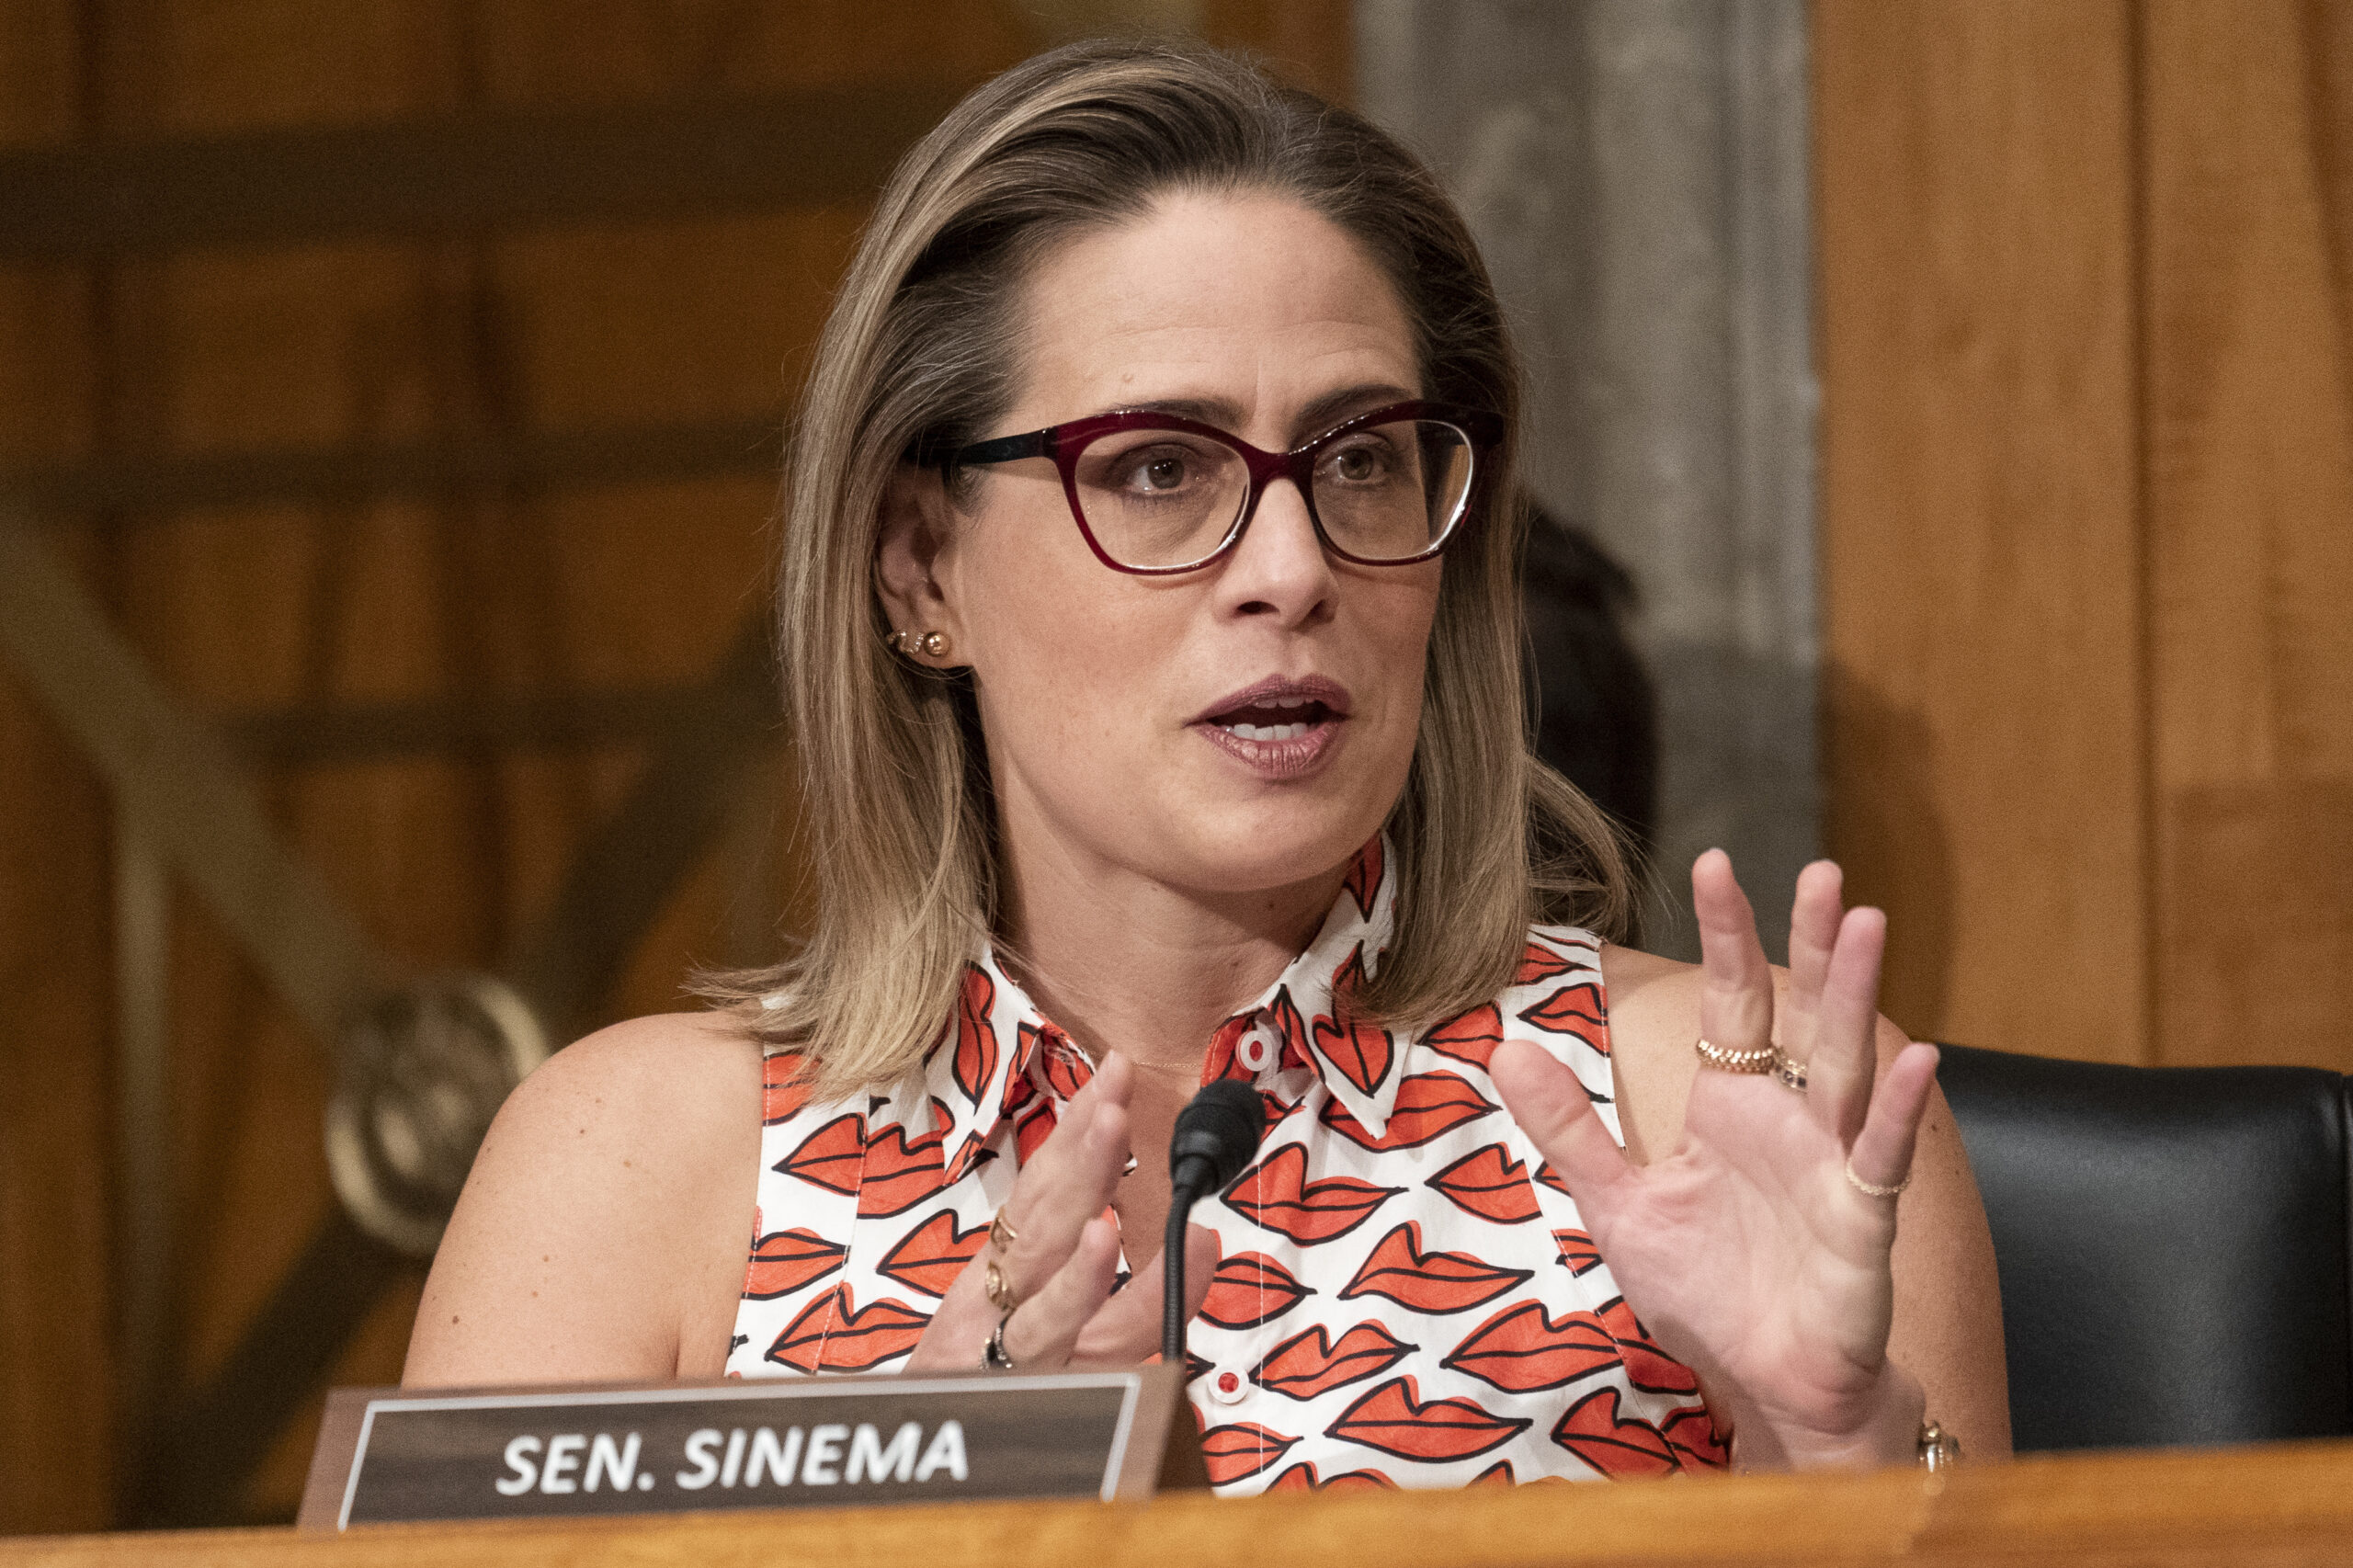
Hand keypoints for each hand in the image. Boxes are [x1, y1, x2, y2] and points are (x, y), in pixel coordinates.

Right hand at [904, 1052, 1218, 1370]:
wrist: (906, 1482)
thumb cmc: (988, 1399)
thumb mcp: (1046, 1337)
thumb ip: (1123, 1294)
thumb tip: (1203, 1239)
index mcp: (996, 1281)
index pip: (1039, 1191)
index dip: (1076, 1131)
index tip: (1112, 1072)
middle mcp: (992, 1307)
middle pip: (1039, 1218)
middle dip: (1081, 1150)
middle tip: (1114, 1088)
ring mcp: (999, 1348)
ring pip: (1041, 1264)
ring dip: (1079, 1192)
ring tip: (1111, 1133)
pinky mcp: (1013, 1389)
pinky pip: (1053, 1337)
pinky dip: (1080, 1288)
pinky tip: (1101, 1241)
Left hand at [1490, 852, 1938, 1468]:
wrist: (1767, 1388)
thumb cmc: (1710, 1295)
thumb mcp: (1618, 1203)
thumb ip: (1569, 1126)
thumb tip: (1506, 1048)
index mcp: (1731, 1109)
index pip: (1732, 1002)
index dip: (1727, 933)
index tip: (1715, 860)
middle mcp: (1788, 1123)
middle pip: (1804, 1013)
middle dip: (1814, 942)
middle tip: (1824, 868)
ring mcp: (1830, 1167)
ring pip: (1848, 1065)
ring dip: (1860, 994)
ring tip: (1868, 921)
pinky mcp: (1859, 1223)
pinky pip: (1880, 1159)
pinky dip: (1896, 1113)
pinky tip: (1920, 1060)